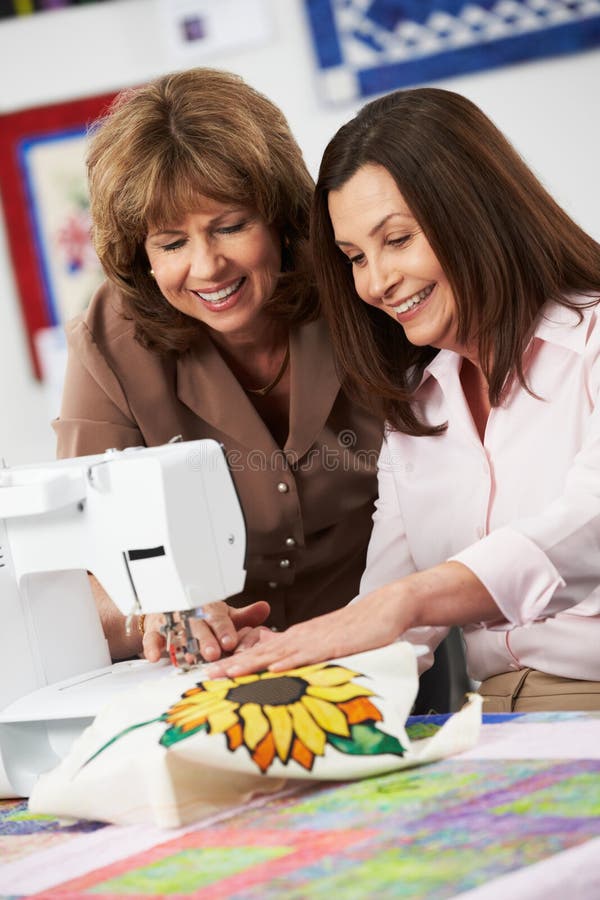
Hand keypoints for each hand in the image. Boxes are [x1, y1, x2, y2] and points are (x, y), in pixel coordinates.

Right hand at [141, 600, 270, 662]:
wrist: (169, 613)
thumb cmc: (202, 617)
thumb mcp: (224, 616)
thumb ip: (244, 617)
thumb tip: (265, 608)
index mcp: (210, 610)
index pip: (218, 618)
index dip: (224, 630)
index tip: (231, 641)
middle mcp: (192, 615)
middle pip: (199, 627)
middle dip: (206, 640)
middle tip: (213, 653)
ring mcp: (173, 623)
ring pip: (178, 634)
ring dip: (183, 647)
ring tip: (190, 659)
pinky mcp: (156, 631)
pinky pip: (153, 638)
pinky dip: (152, 646)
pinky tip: (155, 656)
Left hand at [206, 586, 408, 676]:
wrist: (383, 610)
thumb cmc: (357, 630)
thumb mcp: (325, 644)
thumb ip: (306, 655)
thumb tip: (286, 669)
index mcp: (297, 638)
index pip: (259, 652)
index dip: (235, 662)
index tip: (213, 673)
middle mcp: (299, 637)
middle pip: (259, 652)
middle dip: (232, 664)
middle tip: (207, 676)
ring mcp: (314, 640)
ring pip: (276, 653)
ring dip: (250, 664)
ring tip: (228, 674)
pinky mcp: (332, 645)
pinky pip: (306, 654)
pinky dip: (288, 661)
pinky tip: (272, 668)